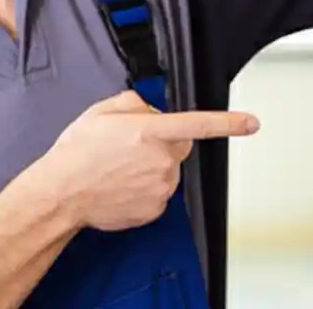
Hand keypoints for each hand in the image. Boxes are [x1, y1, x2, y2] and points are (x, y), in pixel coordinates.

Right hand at [39, 90, 258, 231]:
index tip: (251, 123)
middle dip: (163, 142)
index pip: (198, 124)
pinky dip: (144, 188)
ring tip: (118, 168)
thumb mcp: (101, 111)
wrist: (60, 193)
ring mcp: (160, 187)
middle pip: (179, 145)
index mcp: (149, 131)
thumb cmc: (77, 153)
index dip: (228, 123)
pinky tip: (120, 185)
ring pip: (168, 170)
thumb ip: (134, 103)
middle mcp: (160, 160)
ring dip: (151, 166)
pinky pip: (159, 192)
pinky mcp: (154, 209)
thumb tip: (149, 111)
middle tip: (129, 146)